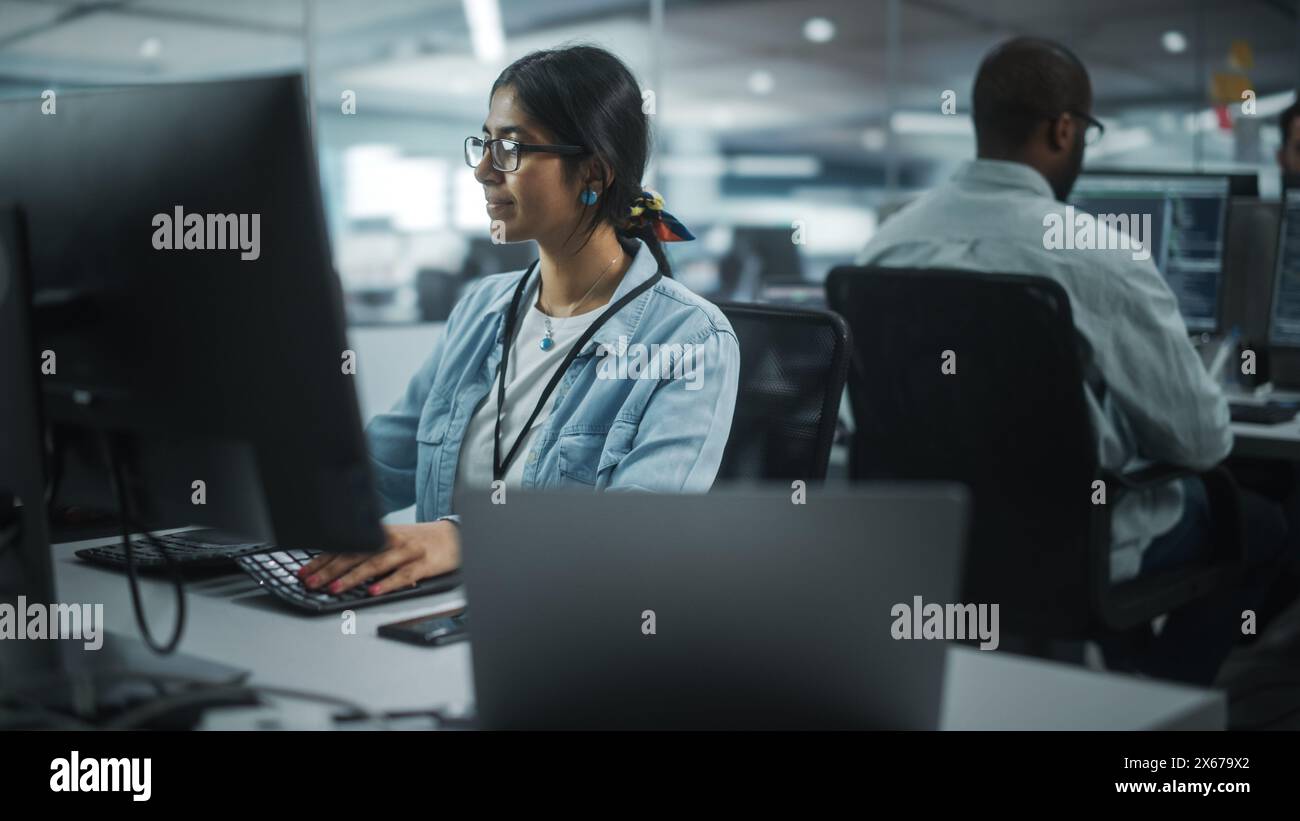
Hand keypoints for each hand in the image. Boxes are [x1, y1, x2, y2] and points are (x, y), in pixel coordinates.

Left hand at [297, 521, 459, 596]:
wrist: (455, 536)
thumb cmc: (420, 542)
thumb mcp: (392, 541)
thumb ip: (369, 553)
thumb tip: (338, 568)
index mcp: (379, 535)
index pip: (346, 547)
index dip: (323, 560)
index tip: (304, 572)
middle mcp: (391, 540)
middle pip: (355, 554)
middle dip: (329, 570)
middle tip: (311, 582)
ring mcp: (407, 551)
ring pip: (375, 565)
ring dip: (352, 577)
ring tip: (334, 588)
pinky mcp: (424, 564)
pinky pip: (403, 575)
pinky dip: (387, 584)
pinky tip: (373, 592)